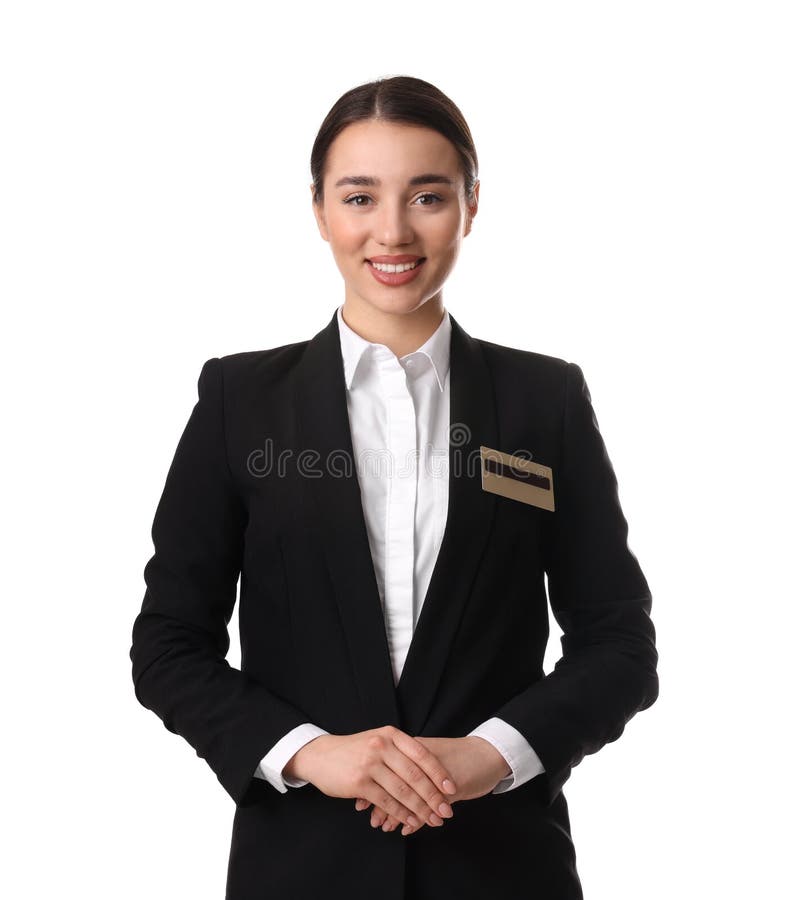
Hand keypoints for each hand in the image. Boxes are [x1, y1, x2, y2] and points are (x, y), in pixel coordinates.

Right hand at [284, 726, 457, 831]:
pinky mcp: (359, 782)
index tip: (452, 789)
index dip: (438, 773)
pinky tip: (410, 821)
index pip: (422, 754)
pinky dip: (401, 814)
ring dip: (420, 809)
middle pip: (415, 775)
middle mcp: (381, 746)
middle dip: (433, 796)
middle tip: (446, 811)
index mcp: (391, 735)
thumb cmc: (354, 750)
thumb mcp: (378, 740)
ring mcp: (370, 764)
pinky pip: (386, 801)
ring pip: (402, 790)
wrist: (321, 756)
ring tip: (433, 820)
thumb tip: (431, 772)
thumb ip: (400, 751)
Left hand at [355, 736, 510, 834]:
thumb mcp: (434, 758)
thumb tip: (390, 779)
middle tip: (372, 820)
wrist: (489, 753)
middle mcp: (421, 759)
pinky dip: (415, 819)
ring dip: (395, 814)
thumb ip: (414, 767)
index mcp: (415, 748)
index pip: (388, 768)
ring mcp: (433, 774)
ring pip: (408, 795)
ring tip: (384, 827)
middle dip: (381, 804)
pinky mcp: (448, 788)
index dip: (374, 786)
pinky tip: (407, 828)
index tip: (361, 802)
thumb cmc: (460, 756)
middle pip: (394, 783)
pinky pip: (427, 806)